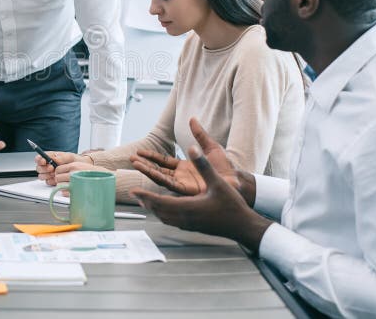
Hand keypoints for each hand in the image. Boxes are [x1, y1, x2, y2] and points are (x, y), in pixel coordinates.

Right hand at [35, 151, 90, 184]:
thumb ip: (61, 157)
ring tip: (55, 173)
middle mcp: (48, 165)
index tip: (43, 161)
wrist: (82, 170)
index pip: (39, 157)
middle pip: (38, 168)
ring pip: (41, 176)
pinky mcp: (52, 181)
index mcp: (51, 157)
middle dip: (44, 168)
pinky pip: (47, 182)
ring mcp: (49, 173)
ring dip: (47, 175)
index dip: (39, 159)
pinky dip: (51, 181)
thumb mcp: (70, 157)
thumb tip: (54, 158)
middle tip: (51, 168)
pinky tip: (56, 179)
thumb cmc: (75, 161)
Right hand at [130, 118, 241, 196]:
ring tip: (136, 164)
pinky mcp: (187, 190)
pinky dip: (159, 179)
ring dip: (147, 170)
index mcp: (185, 168)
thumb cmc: (226, 167)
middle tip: (132, 158)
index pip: (163, 162)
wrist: (236, 180)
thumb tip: (192, 119)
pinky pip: (170, 185)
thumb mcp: (211, 146)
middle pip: (158, 170)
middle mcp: (181, 177)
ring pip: (160, 177)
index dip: (151, 157)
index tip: (140, 152)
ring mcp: (184, 184)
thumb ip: (200, 134)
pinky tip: (151, 173)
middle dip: (144, 164)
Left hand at [130, 144, 271, 250]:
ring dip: (153, 208)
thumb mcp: (218, 182)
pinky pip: (173, 221)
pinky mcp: (193, 227)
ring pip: (165, 217)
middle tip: (134, 194)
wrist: (243, 227)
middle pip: (159, 211)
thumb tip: (192, 147)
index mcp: (188, 207)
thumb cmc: (232, 205)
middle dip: (146, 201)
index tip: (133, 190)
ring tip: (145, 200)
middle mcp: (185, 218)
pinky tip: (165, 210)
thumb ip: (203, 165)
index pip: (160, 202)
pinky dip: (164, 214)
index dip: (145, 195)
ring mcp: (189, 225)